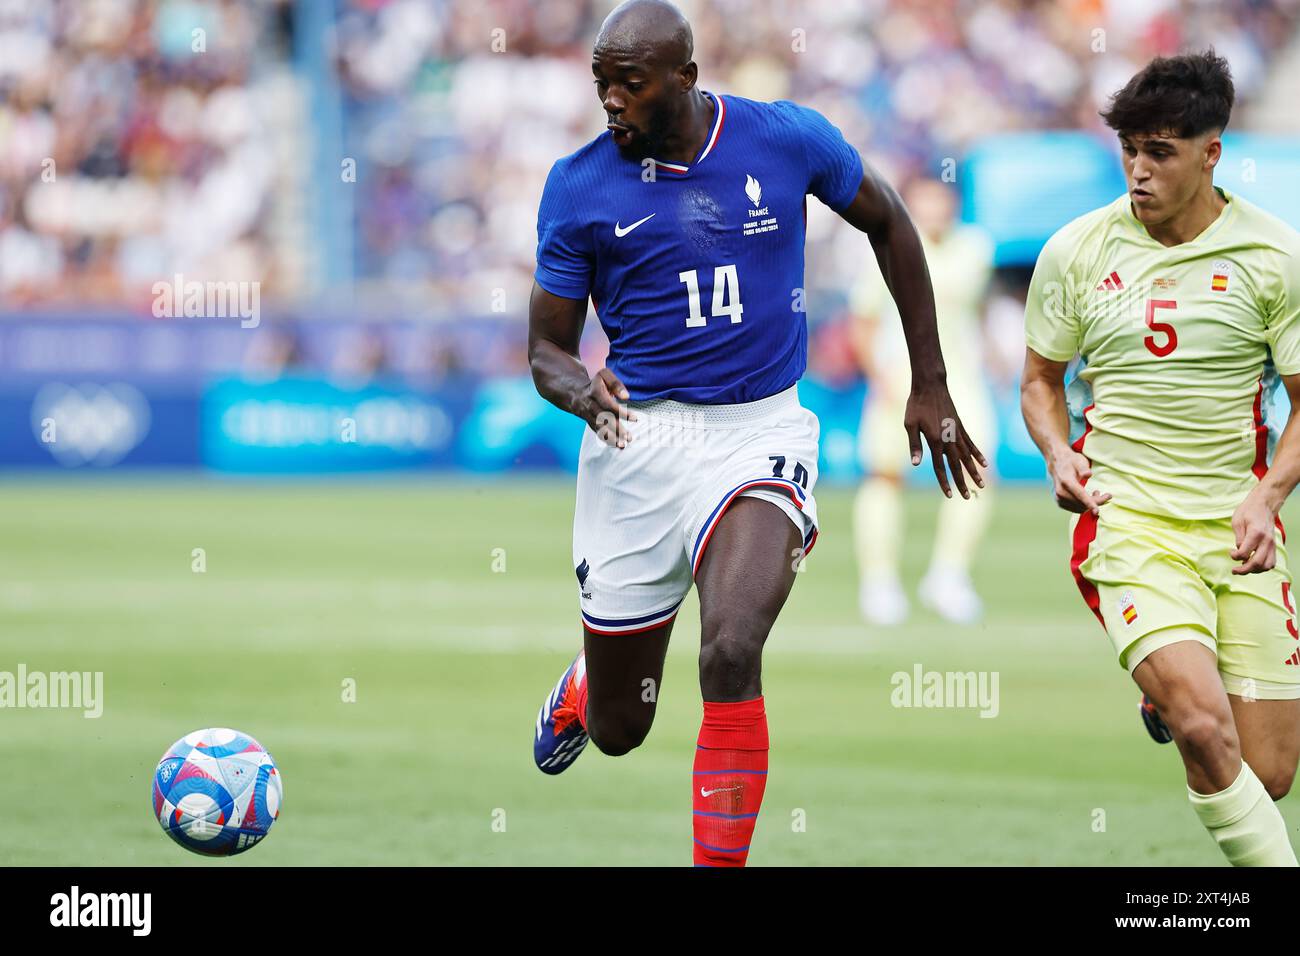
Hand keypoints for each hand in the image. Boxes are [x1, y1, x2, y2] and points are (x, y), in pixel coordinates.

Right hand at [577, 368, 635, 447]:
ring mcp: (588, 415)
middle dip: (616, 429)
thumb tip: (626, 396)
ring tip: (623, 445)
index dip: (621, 412)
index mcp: (595, 392)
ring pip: (599, 428)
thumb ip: (616, 384)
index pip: (608, 405)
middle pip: (604, 419)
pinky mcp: (589, 422)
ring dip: (611, 438)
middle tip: (629, 437)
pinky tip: (616, 445)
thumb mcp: (604, 376)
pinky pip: (597, 432)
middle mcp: (590, 405)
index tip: (635, 418)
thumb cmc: (596, 383)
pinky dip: (606, 439)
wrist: (575, 392)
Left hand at [904, 382, 987, 497]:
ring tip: (981, 484)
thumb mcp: (910, 425)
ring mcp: (957, 432)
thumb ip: (914, 445)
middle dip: (962, 482)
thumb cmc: (916, 405)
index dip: (945, 482)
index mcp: (935, 440)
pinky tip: (984, 463)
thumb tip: (916, 464)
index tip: (950, 495)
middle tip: (968, 497)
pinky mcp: (961, 426)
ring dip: (974, 472)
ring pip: (967, 456)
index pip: (940, 467)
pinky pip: (971, 444)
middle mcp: (949, 439)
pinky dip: (977, 454)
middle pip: (957, 465)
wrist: (930, 386)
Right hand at [1048, 447, 1110, 514]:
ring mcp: (1059, 498)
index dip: (1089, 503)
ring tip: (1097, 493)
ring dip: (1091, 504)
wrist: (1056, 464)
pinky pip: (1076, 509)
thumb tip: (1088, 475)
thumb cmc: (1070, 461)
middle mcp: (1060, 492)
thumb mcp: (1078, 460)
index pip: (1079, 495)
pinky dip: (1084, 506)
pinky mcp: (1060, 502)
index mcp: (1065, 482)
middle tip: (1108, 495)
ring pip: (1080, 508)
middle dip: (1097, 502)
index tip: (1097, 511)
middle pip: (1082, 503)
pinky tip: (1088, 497)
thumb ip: (1083, 468)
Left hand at [1230, 485, 1280, 573]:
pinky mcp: (1274, 546)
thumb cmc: (1248, 511)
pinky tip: (1252, 564)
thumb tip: (1239, 551)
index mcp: (1256, 533)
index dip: (1235, 557)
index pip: (1245, 553)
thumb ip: (1238, 538)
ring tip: (1243, 568)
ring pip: (1267, 565)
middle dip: (1244, 570)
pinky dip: (1262, 567)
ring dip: (1254, 570)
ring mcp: (1272, 544)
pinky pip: (1271, 562)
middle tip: (1234, 570)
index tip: (1230, 552)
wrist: (1264, 504)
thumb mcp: (1237, 522)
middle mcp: (1267, 541)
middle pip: (1258, 563)